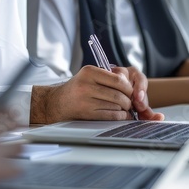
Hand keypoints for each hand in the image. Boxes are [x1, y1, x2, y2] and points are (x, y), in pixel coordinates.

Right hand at [0, 106, 20, 188]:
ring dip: (17, 148)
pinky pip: (16, 168)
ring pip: (19, 146)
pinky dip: (14, 169)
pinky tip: (11, 168)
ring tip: (15, 149)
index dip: (8, 110)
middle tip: (18, 126)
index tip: (9, 112)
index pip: (2, 107)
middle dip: (17, 124)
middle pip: (14, 122)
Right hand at [31, 65, 154, 122]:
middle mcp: (86, 84)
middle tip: (130, 103)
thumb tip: (132, 88)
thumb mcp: (88, 76)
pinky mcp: (86, 113)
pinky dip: (119, 117)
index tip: (131, 92)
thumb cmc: (77, 89)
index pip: (118, 80)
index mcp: (89, 72)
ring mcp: (85, 100)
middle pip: (118, 95)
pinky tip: (120, 116)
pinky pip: (110, 116)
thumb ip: (107, 78)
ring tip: (124, 109)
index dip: (129, 88)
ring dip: (124, 110)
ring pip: (116, 106)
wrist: (57, 102)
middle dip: (128, 101)